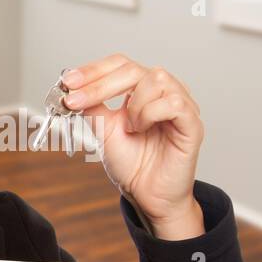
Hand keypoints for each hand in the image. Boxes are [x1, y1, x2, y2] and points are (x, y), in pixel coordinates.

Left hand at [60, 54, 205, 239]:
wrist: (147, 195)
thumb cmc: (132, 164)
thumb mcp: (103, 130)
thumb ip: (92, 106)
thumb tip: (73, 86)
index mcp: (143, 89)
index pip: (120, 65)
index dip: (93, 70)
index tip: (68, 81)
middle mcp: (164, 92)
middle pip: (134, 68)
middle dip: (101, 84)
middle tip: (78, 100)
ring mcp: (181, 105)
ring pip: (157, 79)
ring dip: (133, 104)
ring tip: (129, 128)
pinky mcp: (192, 123)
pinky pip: (173, 102)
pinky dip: (150, 113)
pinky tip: (142, 129)